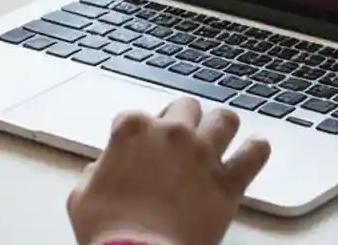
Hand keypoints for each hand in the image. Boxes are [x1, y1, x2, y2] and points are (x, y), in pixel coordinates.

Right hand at [67, 97, 271, 244]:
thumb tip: (102, 170)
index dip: (136, 134)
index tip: (138, 150)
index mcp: (133, 131)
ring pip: (225, 119)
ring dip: (220, 128)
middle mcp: (172, 133)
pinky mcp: (228, 181)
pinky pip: (256, 153)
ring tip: (216, 142)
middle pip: (186, 106)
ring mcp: (203, 154)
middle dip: (182, 121)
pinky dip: (255, 152)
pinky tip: (250, 156)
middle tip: (179, 143)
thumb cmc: (108, 231)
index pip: (135, 117)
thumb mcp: (81, 197)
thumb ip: (95, 173)